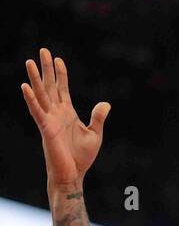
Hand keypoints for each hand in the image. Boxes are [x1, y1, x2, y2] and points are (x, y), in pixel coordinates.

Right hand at [21, 48, 110, 188]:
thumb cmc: (81, 157)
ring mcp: (49, 119)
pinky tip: (25, 86)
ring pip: (41, 94)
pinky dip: (31, 99)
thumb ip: (98, 118)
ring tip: (30, 62)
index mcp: (68, 113)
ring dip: (35, 78)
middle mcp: (56, 113)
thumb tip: (106, 104)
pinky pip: (36, 111)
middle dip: (47, 68)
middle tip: (43, 50)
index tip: (58, 59)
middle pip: (50, 86)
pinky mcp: (45, 128)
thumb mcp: (95, 135)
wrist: (73, 174)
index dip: (61, 74)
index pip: (63, 89)